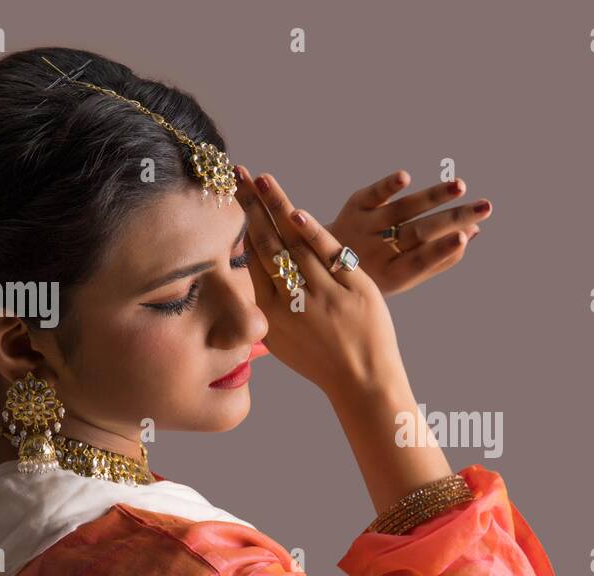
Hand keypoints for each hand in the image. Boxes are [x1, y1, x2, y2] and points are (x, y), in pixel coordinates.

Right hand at [235, 165, 411, 398]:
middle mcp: (294, 303)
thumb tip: (248, 269)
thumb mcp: (282, 339)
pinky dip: (314, 233)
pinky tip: (296, 211)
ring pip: (296, 244)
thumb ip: (264, 304)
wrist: (363, 382)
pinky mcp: (356, 291)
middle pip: (268, 245)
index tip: (229, 198)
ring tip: (262, 179)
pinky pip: (331, 255)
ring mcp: (326, 297)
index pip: (251, 260)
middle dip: (251, 206)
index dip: (240, 226)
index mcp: (270, 315)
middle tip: (237, 174)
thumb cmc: (320, 360)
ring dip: (277, 208)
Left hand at [323, 170, 492, 296]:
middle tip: (485, 207)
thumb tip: (474, 231)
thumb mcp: (404, 273)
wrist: (319, 266)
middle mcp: (378, 252)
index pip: (423, 261)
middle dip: (453, 218)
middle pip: (420, 233)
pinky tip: (406, 176)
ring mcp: (364, 228)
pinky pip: (372, 196)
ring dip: (432, 197)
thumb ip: (439, 258)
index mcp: (393, 275)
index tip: (467, 236)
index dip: (444, 250)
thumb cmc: (374, 271)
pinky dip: (388, 187)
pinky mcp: (355, 207)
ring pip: (401, 211)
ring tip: (461, 186)